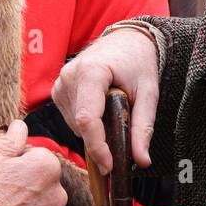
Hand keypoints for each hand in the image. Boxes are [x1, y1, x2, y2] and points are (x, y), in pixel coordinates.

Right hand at [0, 120, 65, 205]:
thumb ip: (10, 140)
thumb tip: (20, 127)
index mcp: (45, 166)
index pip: (38, 154)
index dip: (17, 161)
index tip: (1, 172)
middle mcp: (56, 193)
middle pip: (42, 180)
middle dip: (25, 182)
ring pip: (41, 202)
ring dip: (27, 203)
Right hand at [52, 28, 158, 174]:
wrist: (126, 40)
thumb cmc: (138, 62)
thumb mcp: (148, 93)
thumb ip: (144, 127)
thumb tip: (142, 160)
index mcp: (91, 71)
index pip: (87, 118)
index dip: (97, 146)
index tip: (110, 165)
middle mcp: (69, 76)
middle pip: (81, 124)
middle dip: (101, 139)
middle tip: (123, 132)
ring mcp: (60, 82)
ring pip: (75, 124)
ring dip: (94, 130)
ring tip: (113, 110)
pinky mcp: (57, 88)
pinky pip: (71, 117)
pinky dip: (87, 122)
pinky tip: (101, 108)